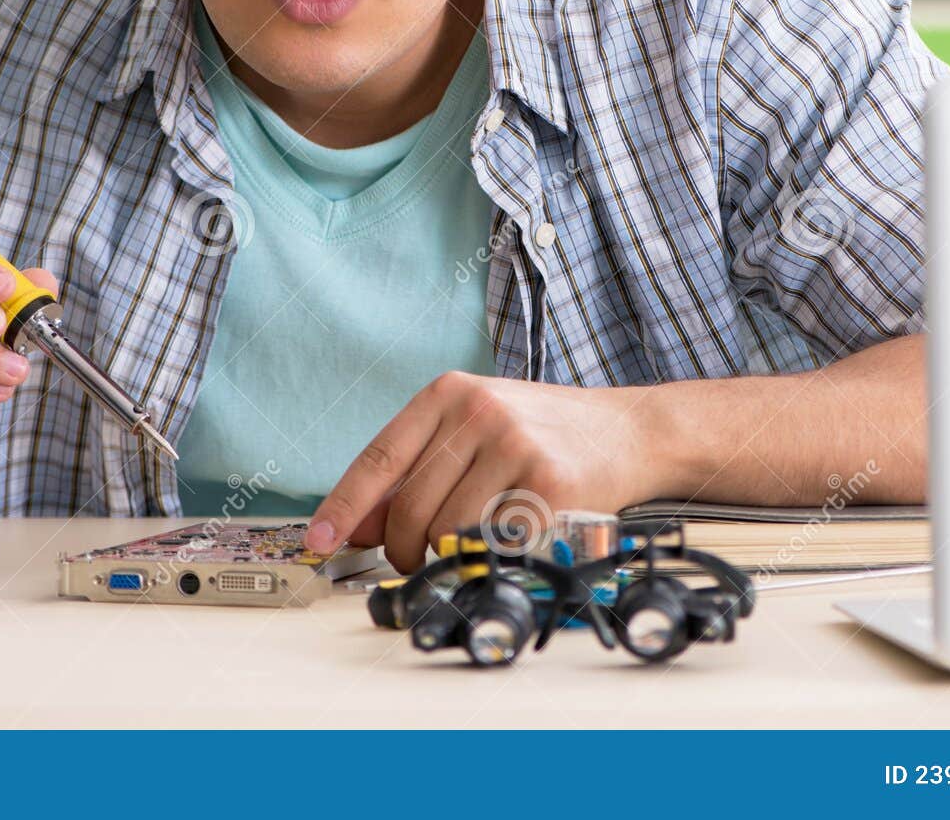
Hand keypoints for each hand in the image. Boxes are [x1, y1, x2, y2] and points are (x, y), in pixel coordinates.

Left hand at [304, 371, 667, 572]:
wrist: (629, 430)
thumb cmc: (544, 435)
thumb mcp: (473, 433)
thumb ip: (415, 472)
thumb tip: (357, 526)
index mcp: (449, 392)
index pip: (379, 458)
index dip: (344, 506)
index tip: (320, 542)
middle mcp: (478, 411)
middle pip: (408, 507)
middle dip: (404, 548)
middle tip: (417, 558)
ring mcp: (514, 444)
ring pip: (445, 531)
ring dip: (448, 557)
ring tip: (470, 544)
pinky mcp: (549, 482)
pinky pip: (493, 543)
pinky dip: (489, 557)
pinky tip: (506, 543)